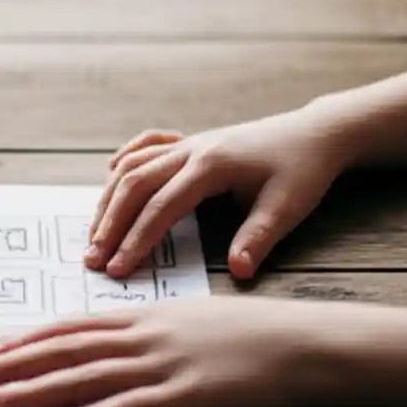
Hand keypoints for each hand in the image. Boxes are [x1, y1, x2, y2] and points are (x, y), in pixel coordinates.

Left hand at [0, 297, 328, 406]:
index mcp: (146, 315)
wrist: (306, 344)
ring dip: (29, 393)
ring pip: (79, 379)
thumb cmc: (256, 335)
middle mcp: (144, 336)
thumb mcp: (195, 319)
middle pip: (62, 351)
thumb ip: (153, 329)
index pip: (71, 326)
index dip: (25, 339)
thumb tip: (118, 342)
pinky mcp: (183, 399)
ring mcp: (161, 366)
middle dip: (10, 365)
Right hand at [84, 108, 350, 279]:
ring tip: (93, 235)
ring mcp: (186, 143)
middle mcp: (190, 149)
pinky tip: (110, 181)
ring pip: (131, 167)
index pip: (161, 207)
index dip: (136, 240)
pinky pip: (143, 147)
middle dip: (109, 224)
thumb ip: (258, 238)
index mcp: (211, 165)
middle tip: (92, 260)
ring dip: (108, 201)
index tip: (118, 270)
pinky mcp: (188, 143)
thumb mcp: (287, 206)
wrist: (314, 133)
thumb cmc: (302, 169)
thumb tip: (238, 272)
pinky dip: (123, 164)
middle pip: (133, 185)